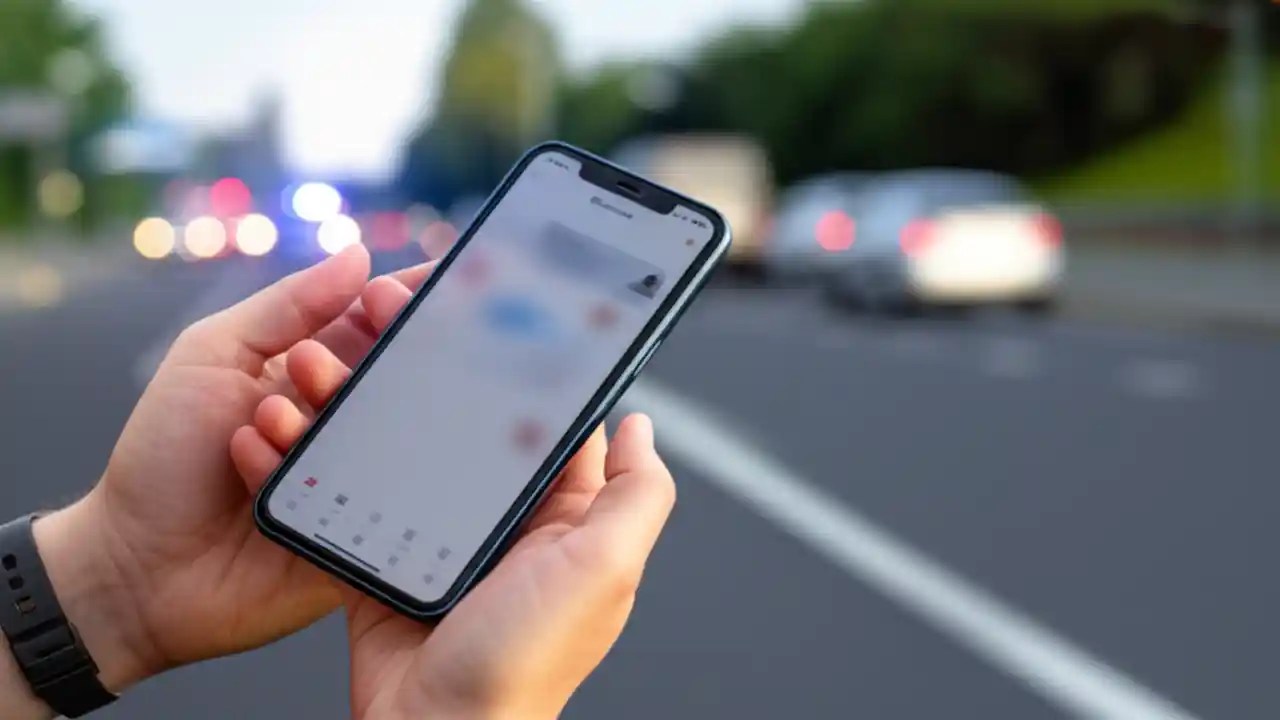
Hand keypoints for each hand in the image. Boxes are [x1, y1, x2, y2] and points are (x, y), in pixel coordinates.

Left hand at [30, 246, 438, 693]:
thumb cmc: (164, 455)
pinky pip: (369, 495)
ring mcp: (358, 474)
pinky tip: (250, 464)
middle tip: (311, 368)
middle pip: (398, 373)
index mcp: (318, 364)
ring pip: (388, 431)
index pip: (380, 321)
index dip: (401, 301)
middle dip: (368, 361)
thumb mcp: (211, 355)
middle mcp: (345, 417)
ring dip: (322, 415)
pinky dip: (300, 468)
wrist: (136, 568)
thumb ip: (284, 305)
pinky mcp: (362, 531)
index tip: (395, 294)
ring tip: (263, 420)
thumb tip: (358, 255)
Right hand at [231, 277, 676, 719]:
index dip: (535, 380)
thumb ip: (636, 496)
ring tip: (340, 367)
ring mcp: (445, 548)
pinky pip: (362, 504)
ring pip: (414, 462)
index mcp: (565, 525)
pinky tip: (312, 429)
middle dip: (441, 387)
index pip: (557, 435)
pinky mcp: (388, 566)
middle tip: (401, 332)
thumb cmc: (522, 663)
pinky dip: (337, 469)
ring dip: (379, 418)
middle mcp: (508, 532)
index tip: (505, 324)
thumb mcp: (604, 569)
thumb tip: (643, 427)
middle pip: (476, 439)